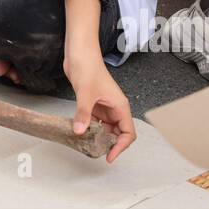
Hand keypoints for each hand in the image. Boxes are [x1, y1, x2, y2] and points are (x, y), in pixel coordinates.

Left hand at [64, 43, 135, 162]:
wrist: (80, 52)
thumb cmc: (89, 66)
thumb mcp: (85, 92)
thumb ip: (83, 113)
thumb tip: (80, 131)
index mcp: (120, 106)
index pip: (128, 133)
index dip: (120, 146)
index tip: (109, 156)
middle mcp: (114, 108)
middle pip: (118, 133)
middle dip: (109, 144)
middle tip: (96, 151)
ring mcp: (104, 106)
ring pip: (106, 129)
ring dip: (98, 137)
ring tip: (87, 144)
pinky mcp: (93, 104)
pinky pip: (95, 122)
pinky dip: (90, 129)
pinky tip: (81, 132)